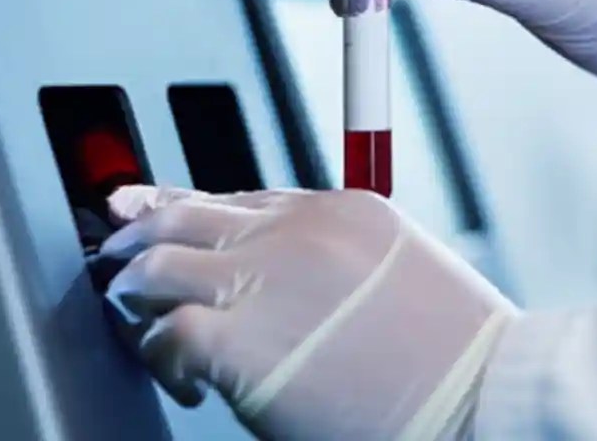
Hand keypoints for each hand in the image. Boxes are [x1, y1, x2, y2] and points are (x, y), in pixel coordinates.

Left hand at [100, 185, 515, 440]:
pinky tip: (176, 375)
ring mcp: (263, 282)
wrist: (481, 400)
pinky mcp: (237, 341)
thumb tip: (276, 264)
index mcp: (337, 208)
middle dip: (139, 229)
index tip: (149, 204)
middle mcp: (294, 233)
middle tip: (115, 248)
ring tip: (134, 309)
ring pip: (158, 264)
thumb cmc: (454, 354)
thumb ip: (336, 255)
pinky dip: (158, 355)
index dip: (184, 201)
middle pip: (187, 213)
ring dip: (136, 288)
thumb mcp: (401, 271)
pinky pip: (164, 335)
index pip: (239, 196)